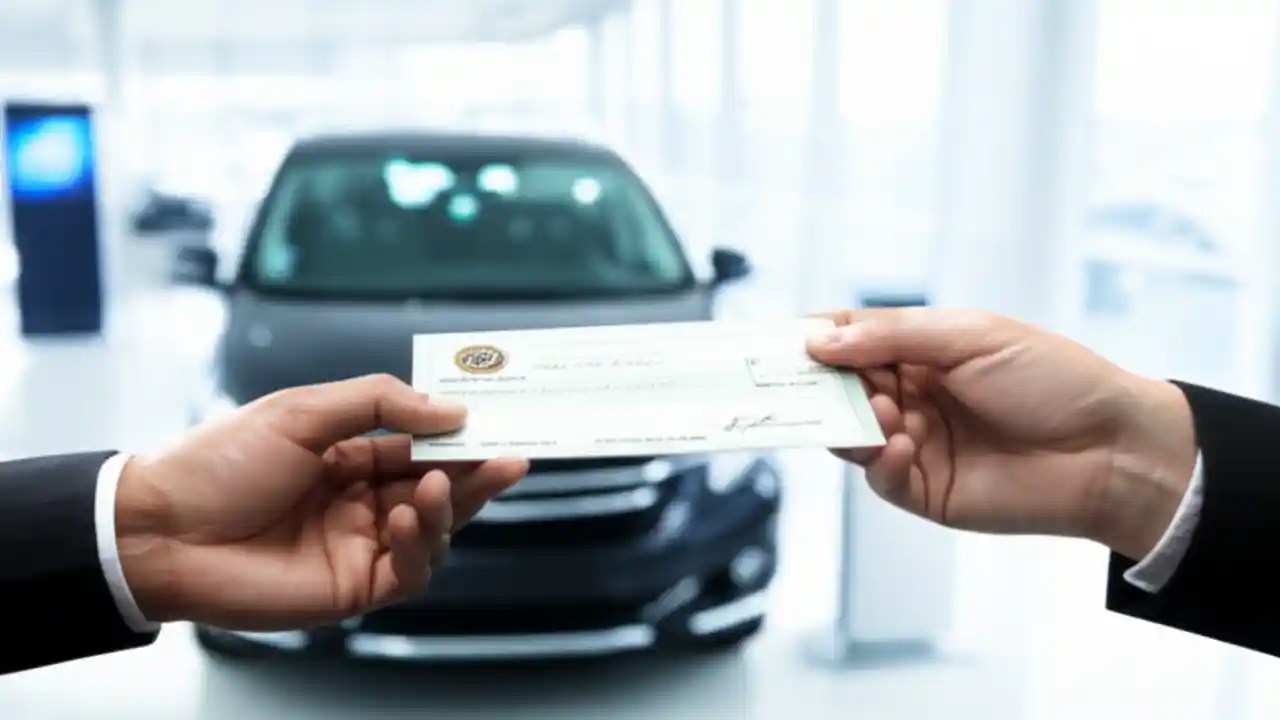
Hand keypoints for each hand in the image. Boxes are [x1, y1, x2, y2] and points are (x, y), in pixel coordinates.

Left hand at [113, 374, 527, 629]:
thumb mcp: (303, 411)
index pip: (422, 446)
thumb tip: (453, 410)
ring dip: (447, 506)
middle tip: (510, 457)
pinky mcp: (354, 588)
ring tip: (433, 484)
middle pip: (439, 489)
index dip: (461, 437)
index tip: (498, 422)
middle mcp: (362, 503)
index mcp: (350, 459)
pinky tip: (408, 516)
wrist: (162, 528)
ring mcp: (361, 547)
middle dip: (476, 475)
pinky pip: (410, 571)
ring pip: (435, 531)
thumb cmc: (222, 462)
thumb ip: (381, 404)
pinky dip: (422, 544)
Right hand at [807, 308, 1197, 559]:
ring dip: (853, 421)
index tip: (777, 341)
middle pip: (840, 389)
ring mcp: (915, 443)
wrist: (1112, 450)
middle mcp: (910, 396)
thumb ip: (892, 336)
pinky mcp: (925, 489)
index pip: (851, 340)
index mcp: (921, 352)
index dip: (815, 339)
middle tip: (795, 382)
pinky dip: (881, 460)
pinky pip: (880, 476)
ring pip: (852, 434)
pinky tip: (904, 445)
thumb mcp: (971, 336)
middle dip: (818, 384)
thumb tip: (820, 340)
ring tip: (877, 411)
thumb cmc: (1055, 381)